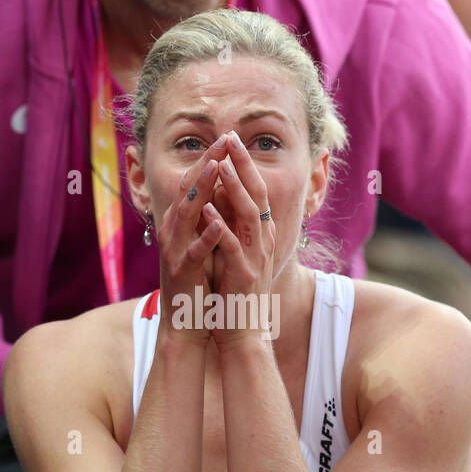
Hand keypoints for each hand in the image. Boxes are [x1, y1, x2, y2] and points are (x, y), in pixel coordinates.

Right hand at [156, 134, 230, 342]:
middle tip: (224, 139)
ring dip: (202, 189)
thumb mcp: (202, 244)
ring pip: (187, 213)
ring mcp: (175, 251)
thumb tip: (222, 191)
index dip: (210, 159)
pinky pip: (194, 251)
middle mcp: (173, 232)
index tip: (228, 138)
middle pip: (188, 189)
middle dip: (207, 163)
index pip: (194, 183)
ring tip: (217, 167)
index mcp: (180, 224)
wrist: (184, 324)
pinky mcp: (182, 272)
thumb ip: (207, 219)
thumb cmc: (197, 284)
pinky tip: (217, 223)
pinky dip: (206, 236)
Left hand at [208, 131, 275, 347]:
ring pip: (248, 215)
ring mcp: (256, 258)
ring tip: (220, 164)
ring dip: (235, 187)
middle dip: (243, 165)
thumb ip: (233, 227)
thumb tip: (222, 197)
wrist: (241, 333)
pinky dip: (219, 224)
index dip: (246, 165)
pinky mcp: (243, 275)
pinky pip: (231, 245)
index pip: (257, 193)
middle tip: (230, 139)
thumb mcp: (237, 253)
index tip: (232, 141)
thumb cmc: (235, 294)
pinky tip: (208, 207)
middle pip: (257, 195)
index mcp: (261, 236)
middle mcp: (263, 243)